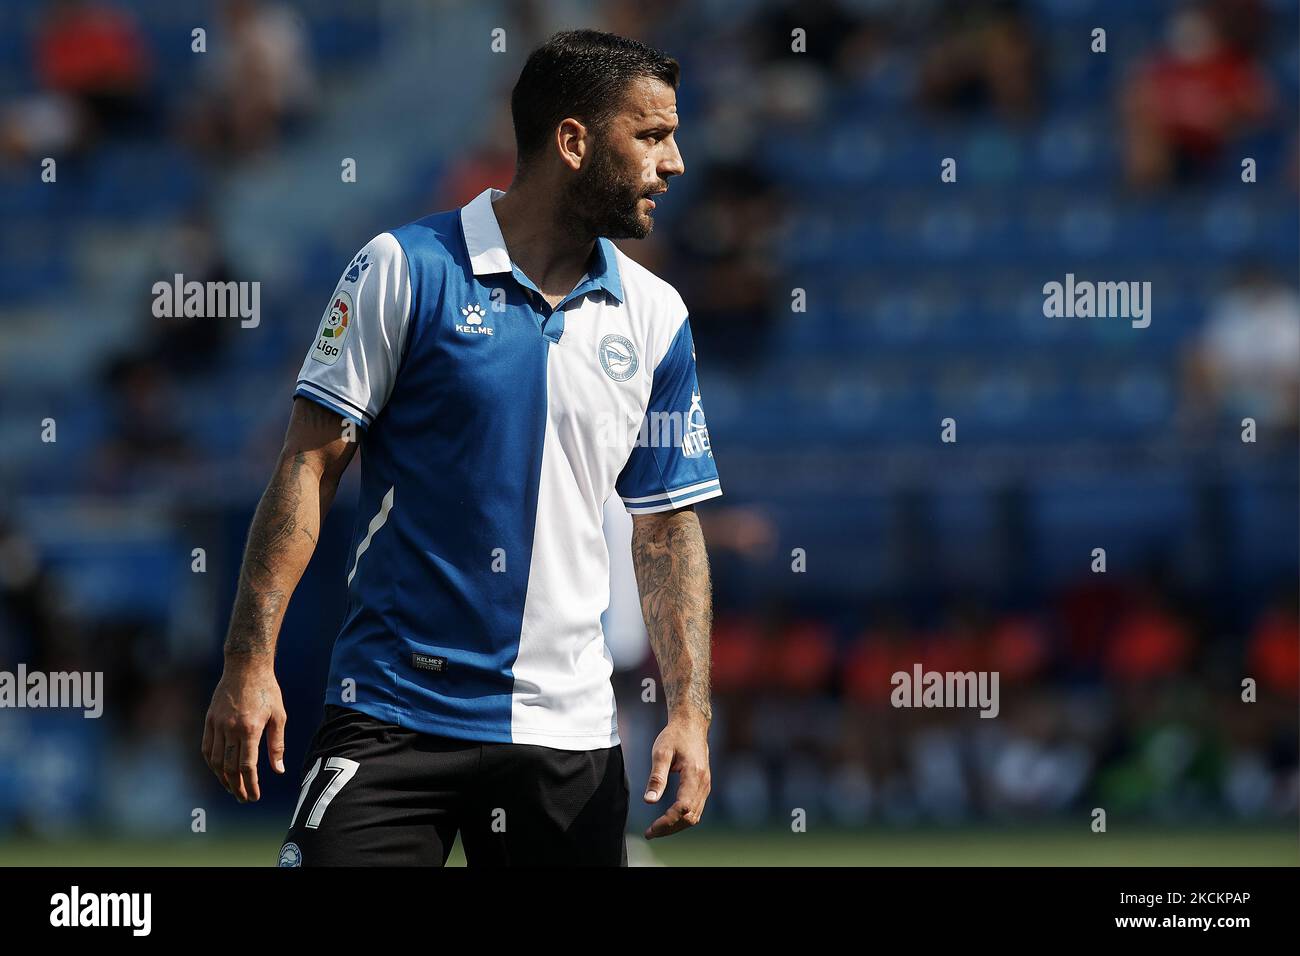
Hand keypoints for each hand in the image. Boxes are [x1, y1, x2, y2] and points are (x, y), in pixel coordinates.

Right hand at [202, 663, 286, 802]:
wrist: (246, 666)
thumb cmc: (267, 691)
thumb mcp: (279, 716)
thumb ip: (277, 745)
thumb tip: (278, 770)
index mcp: (250, 729)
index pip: (246, 766)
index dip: (250, 784)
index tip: (254, 797)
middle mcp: (231, 728)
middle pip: (229, 767)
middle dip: (236, 787)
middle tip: (244, 798)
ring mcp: (217, 724)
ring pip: (215, 760)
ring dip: (222, 778)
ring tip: (232, 788)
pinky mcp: (209, 719)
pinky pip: (206, 747)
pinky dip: (211, 763)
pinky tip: (219, 771)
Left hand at [643, 715, 710, 838]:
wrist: (692, 725)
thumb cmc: (674, 736)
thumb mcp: (661, 752)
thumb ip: (656, 777)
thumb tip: (649, 802)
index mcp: (694, 774)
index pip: (683, 807)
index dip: (667, 821)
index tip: (650, 829)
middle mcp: (704, 783)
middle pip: (690, 817)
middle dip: (670, 828)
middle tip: (649, 833)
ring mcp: (706, 786)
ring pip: (694, 816)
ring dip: (676, 826)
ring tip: (656, 830)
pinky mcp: (703, 787)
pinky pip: (695, 810)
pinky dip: (682, 819)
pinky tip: (667, 820)